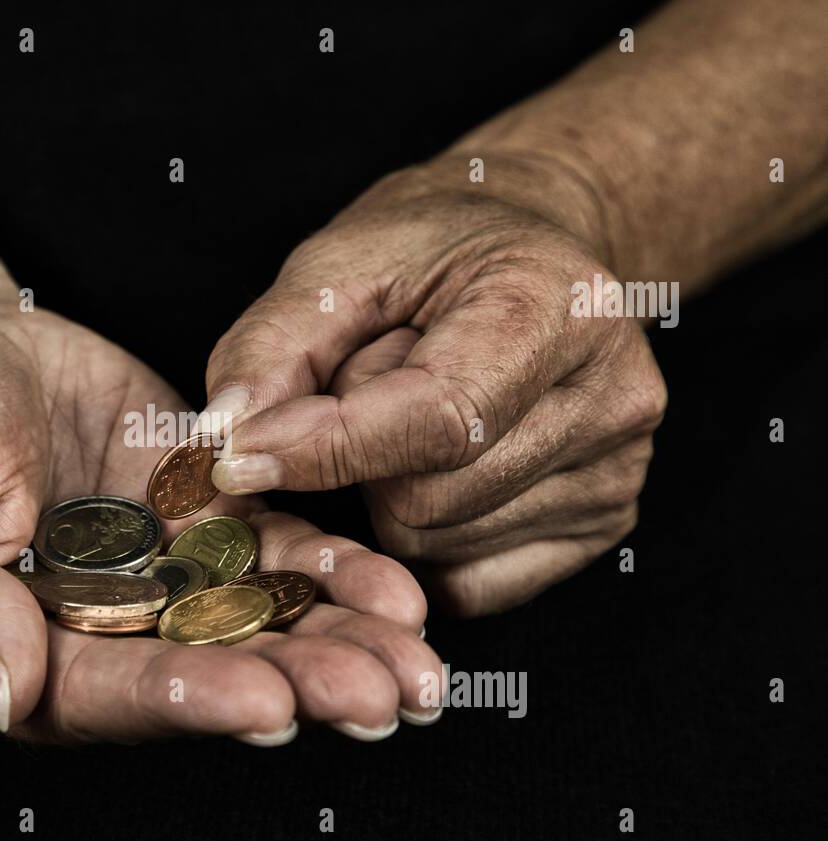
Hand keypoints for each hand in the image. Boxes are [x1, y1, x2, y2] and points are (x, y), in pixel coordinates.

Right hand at [0, 286, 438, 743]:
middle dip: (292, 685)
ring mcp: (148, 582)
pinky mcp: (194, 524)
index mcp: (3, 659)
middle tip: (382, 696)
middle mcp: (86, 639)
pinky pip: (271, 555)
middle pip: (197, 671)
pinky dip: (332, 573)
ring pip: (250, 624)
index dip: (183, 697)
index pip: (99, 694)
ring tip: (417, 662)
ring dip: (335, 644)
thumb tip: (8, 694)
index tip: (266, 703)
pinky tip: (395, 592)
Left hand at [204, 154, 666, 615]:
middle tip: (368, 387)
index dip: (327, 450)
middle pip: (427, 500)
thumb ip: (271, 350)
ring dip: (384, 494)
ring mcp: (621, 471)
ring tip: (410, 415)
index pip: (438, 420)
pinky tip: (439, 468)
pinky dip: (423, 539)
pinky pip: (467, 583)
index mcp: (560, 304)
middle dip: (356, 458)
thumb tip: (225, 444)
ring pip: (436, 545)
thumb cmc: (430, 252)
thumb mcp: (336, 264)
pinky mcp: (604, 527)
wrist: (526, 253)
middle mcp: (615, 395)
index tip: (238, 458)